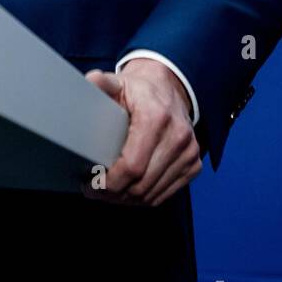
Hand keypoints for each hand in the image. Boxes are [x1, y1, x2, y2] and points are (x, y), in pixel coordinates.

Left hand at [83, 61, 201, 206]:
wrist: (168, 89)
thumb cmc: (138, 90)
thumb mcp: (117, 82)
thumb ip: (101, 84)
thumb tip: (88, 81)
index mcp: (156, 117)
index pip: (132, 165)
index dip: (110, 182)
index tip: (91, 184)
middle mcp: (178, 137)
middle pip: (142, 184)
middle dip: (114, 194)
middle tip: (94, 191)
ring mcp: (189, 153)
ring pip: (153, 194)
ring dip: (127, 200)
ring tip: (107, 193)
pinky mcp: (193, 164)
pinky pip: (166, 193)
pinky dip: (144, 198)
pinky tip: (127, 192)